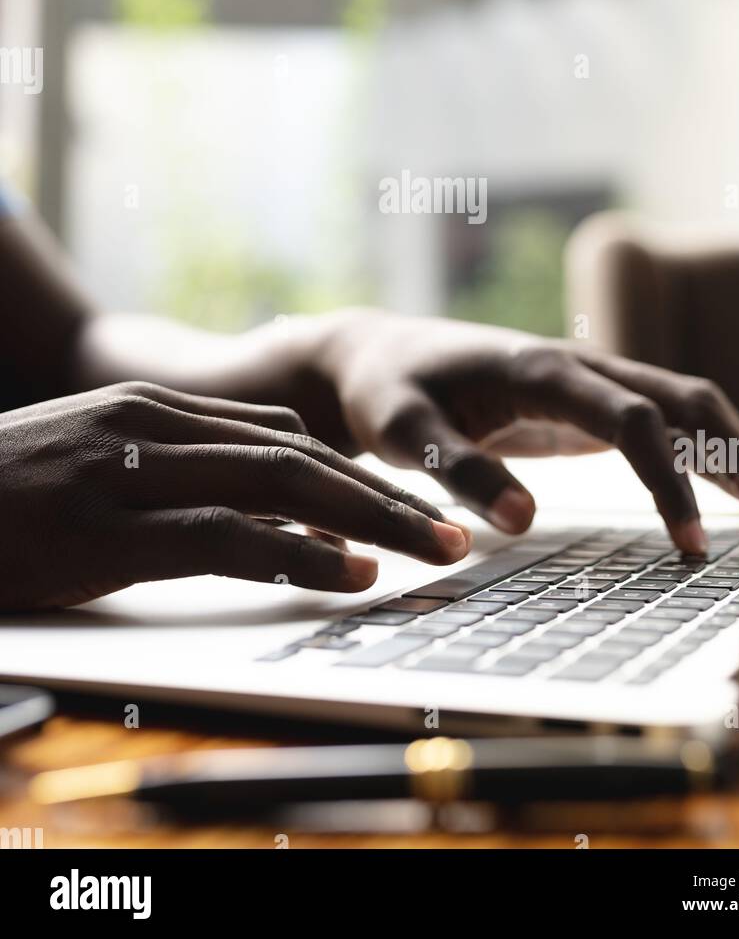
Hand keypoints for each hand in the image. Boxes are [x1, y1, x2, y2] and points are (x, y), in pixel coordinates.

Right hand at [0, 381, 469, 609]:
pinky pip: (225, 538)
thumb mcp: (95, 460)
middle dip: (383, 494)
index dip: (353, 471)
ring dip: (367, 521)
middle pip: (298, 453)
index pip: (279, 431)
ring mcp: (130, 474)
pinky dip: (297, 554)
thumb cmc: (7, 491)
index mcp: (153, 408)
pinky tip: (346, 574)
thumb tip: (267, 497)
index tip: (408, 505)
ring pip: (278, 486)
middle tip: (450, 530)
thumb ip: (177, 463)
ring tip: (430, 551)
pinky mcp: (109, 530)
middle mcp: (152, 426)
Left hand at [321, 311, 738, 554]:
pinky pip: (658, 419)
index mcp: (541, 368)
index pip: (632, 419)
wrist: (374, 357)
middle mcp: (577, 366)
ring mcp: (585, 381)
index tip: (691, 542)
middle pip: (682, 397)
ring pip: (681, 401)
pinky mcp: (582, 403)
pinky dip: (699, 449)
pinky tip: (719, 490)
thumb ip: (461, 470)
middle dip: (735, 453)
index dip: (669, 478)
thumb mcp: (407, 432)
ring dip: (729, 446)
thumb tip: (526, 521)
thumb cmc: (389, 392)